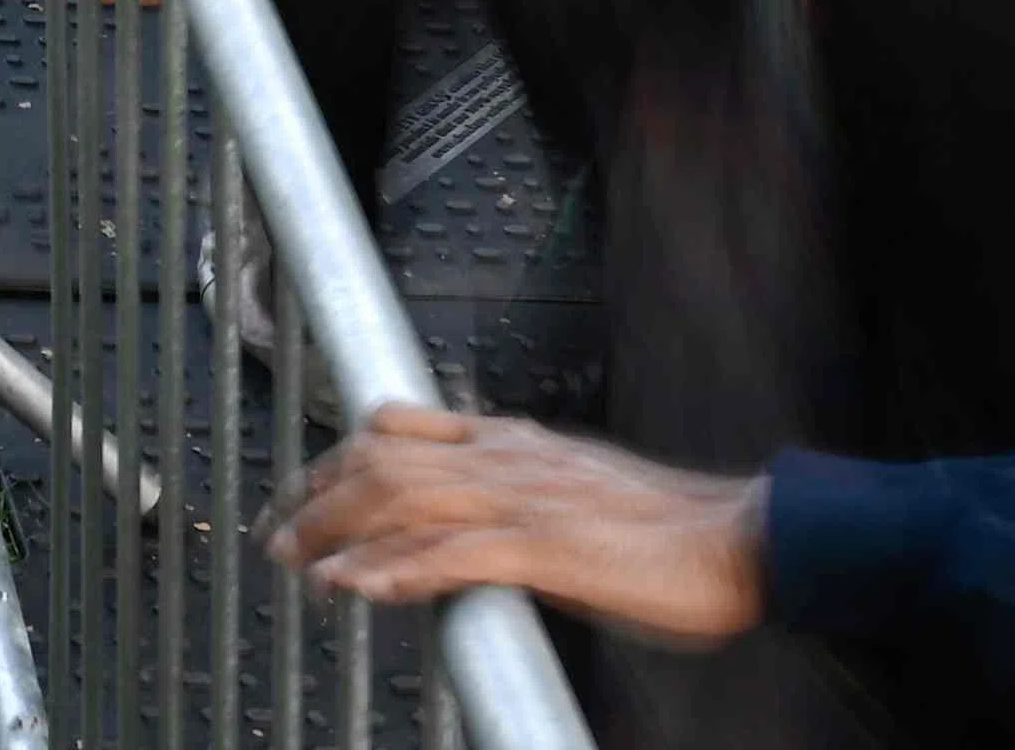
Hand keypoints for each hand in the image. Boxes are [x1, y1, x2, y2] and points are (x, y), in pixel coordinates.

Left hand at [270, 406, 765, 644]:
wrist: (739, 538)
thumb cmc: (670, 526)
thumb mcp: (576, 489)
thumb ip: (519, 490)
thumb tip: (472, 517)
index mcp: (514, 440)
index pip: (400, 428)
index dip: (338, 457)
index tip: (300, 489)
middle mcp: (507, 457)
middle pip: (381, 460)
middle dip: (317, 496)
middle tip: (274, 535)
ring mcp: (523, 499)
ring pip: (401, 499)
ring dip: (335, 532)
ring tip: (293, 563)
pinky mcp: (545, 547)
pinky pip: (449, 554)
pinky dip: (392, 568)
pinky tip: (354, 586)